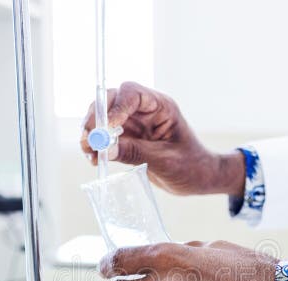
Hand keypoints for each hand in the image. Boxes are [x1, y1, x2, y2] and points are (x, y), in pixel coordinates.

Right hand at [81, 81, 244, 196]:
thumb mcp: (166, 161)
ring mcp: (134, 124)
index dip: (115, 107)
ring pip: (103, 117)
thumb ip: (136, 153)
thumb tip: (105, 149)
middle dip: (96, 118)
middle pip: (111, 101)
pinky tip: (94, 159)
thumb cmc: (193, 167)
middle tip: (88, 139)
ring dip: (92, 132)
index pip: (132, 93)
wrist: (200, 179)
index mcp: (161, 107)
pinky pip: (106, 137)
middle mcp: (145, 111)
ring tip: (88, 151)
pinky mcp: (128, 139)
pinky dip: (96, 146)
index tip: (106, 128)